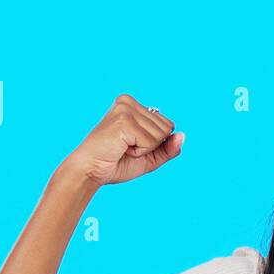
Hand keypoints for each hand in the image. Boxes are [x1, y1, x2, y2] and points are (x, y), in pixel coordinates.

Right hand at [65, 94, 184, 185]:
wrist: (90, 171)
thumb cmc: (115, 164)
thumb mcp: (149, 157)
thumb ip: (168, 148)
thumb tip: (183, 136)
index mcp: (132, 104)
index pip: (167, 124)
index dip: (155, 143)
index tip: (131, 145)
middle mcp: (128, 102)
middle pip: (167, 128)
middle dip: (151, 146)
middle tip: (126, 148)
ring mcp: (126, 109)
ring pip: (160, 135)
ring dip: (144, 149)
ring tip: (123, 147)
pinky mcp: (124, 120)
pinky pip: (151, 141)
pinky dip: (140, 151)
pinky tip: (122, 148)